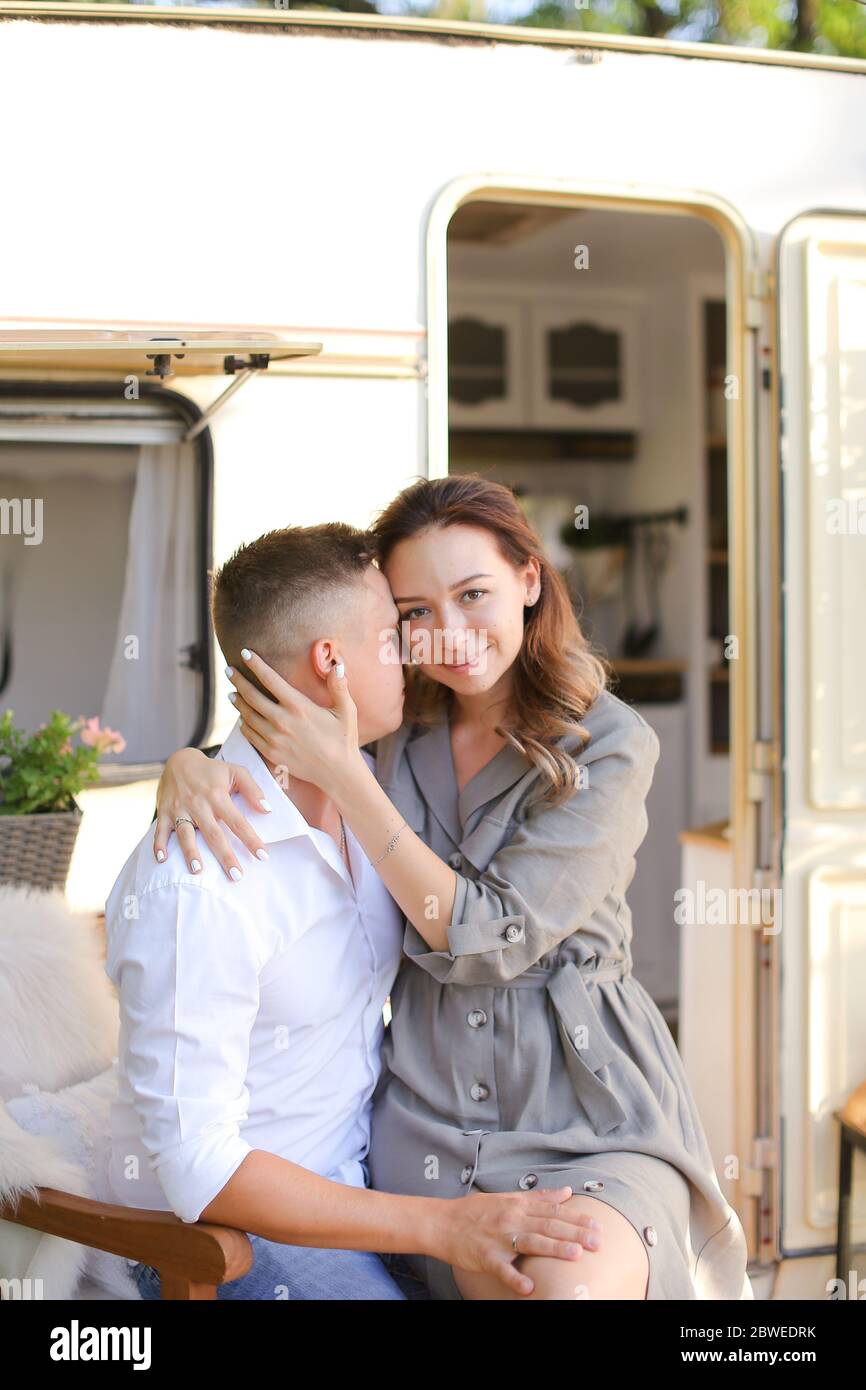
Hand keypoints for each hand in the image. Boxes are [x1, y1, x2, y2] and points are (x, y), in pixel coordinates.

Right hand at [153, 747, 272, 878]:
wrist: (179, 760)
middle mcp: (198, 804)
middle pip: (213, 834)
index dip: (251, 839)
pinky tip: (162, 859)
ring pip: (185, 834)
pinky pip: (160, 831)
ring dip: (191, 853)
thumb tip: (267, 810)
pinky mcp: (164, 812)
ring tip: (198, 871)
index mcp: (218, 796)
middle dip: (225, 856)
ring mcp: (179, 809)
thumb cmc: (212, 770)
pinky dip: (159, 845)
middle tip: (236, 876)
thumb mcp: (236, 771)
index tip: (263, 856)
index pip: (238, 821)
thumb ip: (253, 790)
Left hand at [227, 650, 359, 795]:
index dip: (255, 664)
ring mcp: (274, 738)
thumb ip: (339, 686)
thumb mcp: (346, 711)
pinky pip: (250, 734)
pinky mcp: (271, 753)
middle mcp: (282, 721)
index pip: (270, 679)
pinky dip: (243, 723)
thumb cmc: (343, 739)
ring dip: (237, 702)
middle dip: (238, 680)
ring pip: (247, 715)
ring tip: (231, 694)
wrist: (337, 772)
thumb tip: (337, 665)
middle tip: (229, 670)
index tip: (244, 653)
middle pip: (251, 696)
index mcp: (298, 706)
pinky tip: (242, 718)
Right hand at [437, 1186, 601, 1296]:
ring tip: (575, 1255)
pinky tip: (529, 1287)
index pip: (553, 1210)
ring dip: (554, 1248)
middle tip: (597, 1242)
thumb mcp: (507, 1198)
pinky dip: (515, 1278)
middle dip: (574, 1233)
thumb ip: (538, 1197)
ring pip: (530, 1242)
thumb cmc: (476, 1212)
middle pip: (548, 1225)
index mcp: (518, 1205)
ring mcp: (498, 1238)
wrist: (442, 1222)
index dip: (576, 1217)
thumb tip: (566, 1192)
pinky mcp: (485, 1256)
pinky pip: (502, 1268)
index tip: (597, 1225)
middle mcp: (511, 1218)